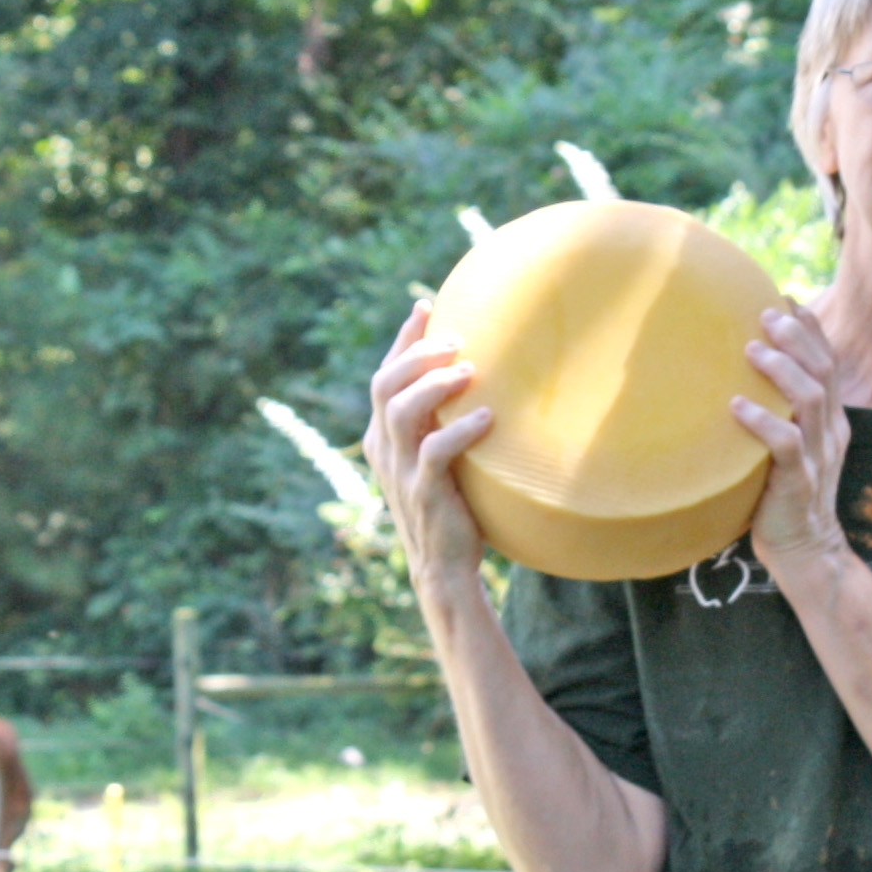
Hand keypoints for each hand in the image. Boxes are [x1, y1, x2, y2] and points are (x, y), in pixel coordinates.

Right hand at [362, 300, 494, 588]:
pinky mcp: (425, 494)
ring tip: (469, 371)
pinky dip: (459, 431)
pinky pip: (435, 454)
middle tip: (456, 339)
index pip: (384, 375)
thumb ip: (446, 421)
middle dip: (416, 354)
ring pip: (401, 413)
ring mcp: (401, 472)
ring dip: (433, 386)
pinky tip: (487, 418)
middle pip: (385, 385)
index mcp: (384, 435)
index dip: (402, 339)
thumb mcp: (441, 457)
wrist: (444, 565)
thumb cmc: (452, 504)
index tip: (426, 306)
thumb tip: (486, 377)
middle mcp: (385, 449)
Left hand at [732, 303, 850, 567]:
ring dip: (782, 370)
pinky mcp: (799, 480)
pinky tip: (737, 406)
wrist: (806, 550)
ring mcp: (818, 456)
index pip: (829, 363)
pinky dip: (762, 420)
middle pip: (824, 371)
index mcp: (832, 420)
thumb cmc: (784, 495)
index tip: (787, 298)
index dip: (811, 329)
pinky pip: (786, 444)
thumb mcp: (789, 447)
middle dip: (797, 336)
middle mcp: (831, 431)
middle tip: (766, 312)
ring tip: (751, 349)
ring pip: (810, 399)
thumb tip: (738, 380)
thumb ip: (779, 414)